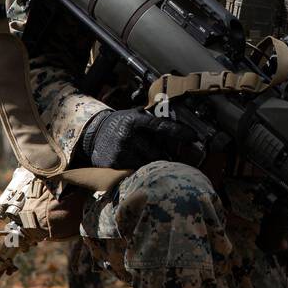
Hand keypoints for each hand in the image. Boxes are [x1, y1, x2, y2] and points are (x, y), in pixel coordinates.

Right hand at [79, 108, 199, 170]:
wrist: (94, 133)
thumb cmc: (122, 124)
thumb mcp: (135, 116)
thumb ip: (154, 120)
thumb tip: (178, 125)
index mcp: (136, 121)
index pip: (161, 126)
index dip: (179, 132)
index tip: (194, 137)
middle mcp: (129, 136)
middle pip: (158, 152)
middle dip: (166, 156)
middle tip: (170, 158)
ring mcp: (122, 151)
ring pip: (148, 164)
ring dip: (154, 165)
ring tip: (152, 162)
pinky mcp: (115, 165)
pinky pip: (136, 171)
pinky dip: (141, 170)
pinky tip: (139, 166)